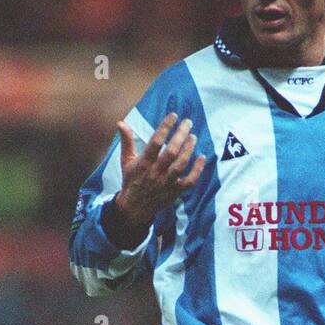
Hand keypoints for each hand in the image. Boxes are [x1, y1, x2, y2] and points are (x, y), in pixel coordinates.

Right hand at [116, 112, 205, 228]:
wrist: (135, 208)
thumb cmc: (131, 180)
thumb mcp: (126, 161)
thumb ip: (127, 142)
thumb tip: (121, 123)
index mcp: (143, 163)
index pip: (155, 142)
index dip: (165, 127)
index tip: (173, 116)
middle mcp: (155, 173)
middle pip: (171, 152)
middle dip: (180, 135)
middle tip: (188, 123)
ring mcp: (166, 183)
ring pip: (181, 165)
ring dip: (189, 150)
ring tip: (193, 137)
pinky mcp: (175, 192)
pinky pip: (189, 181)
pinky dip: (197, 170)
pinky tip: (202, 157)